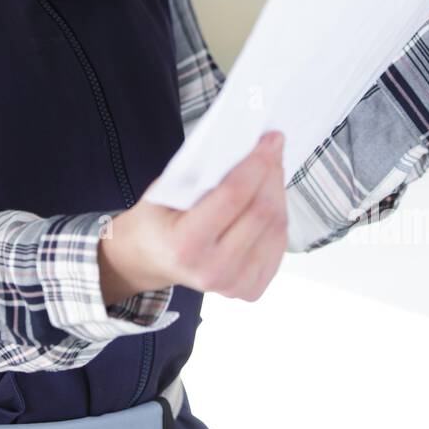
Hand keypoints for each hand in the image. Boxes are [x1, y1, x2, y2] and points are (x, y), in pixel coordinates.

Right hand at [100, 132, 287, 304]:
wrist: (149, 259)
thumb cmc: (156, 220)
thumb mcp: (165, 188)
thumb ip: (202, 171)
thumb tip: (245, 147)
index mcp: (186, 245)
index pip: (234, 197)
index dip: (257, 163)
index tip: (270, 140)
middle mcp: (212, 270)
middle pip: (261, 212)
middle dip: (271, 173)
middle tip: (272, 149)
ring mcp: (233, 284)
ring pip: (276, 227)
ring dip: (277, 192)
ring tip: (270, 170)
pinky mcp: (250, 288)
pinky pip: (279, 245)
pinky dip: (278, 215)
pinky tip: (268, 199)